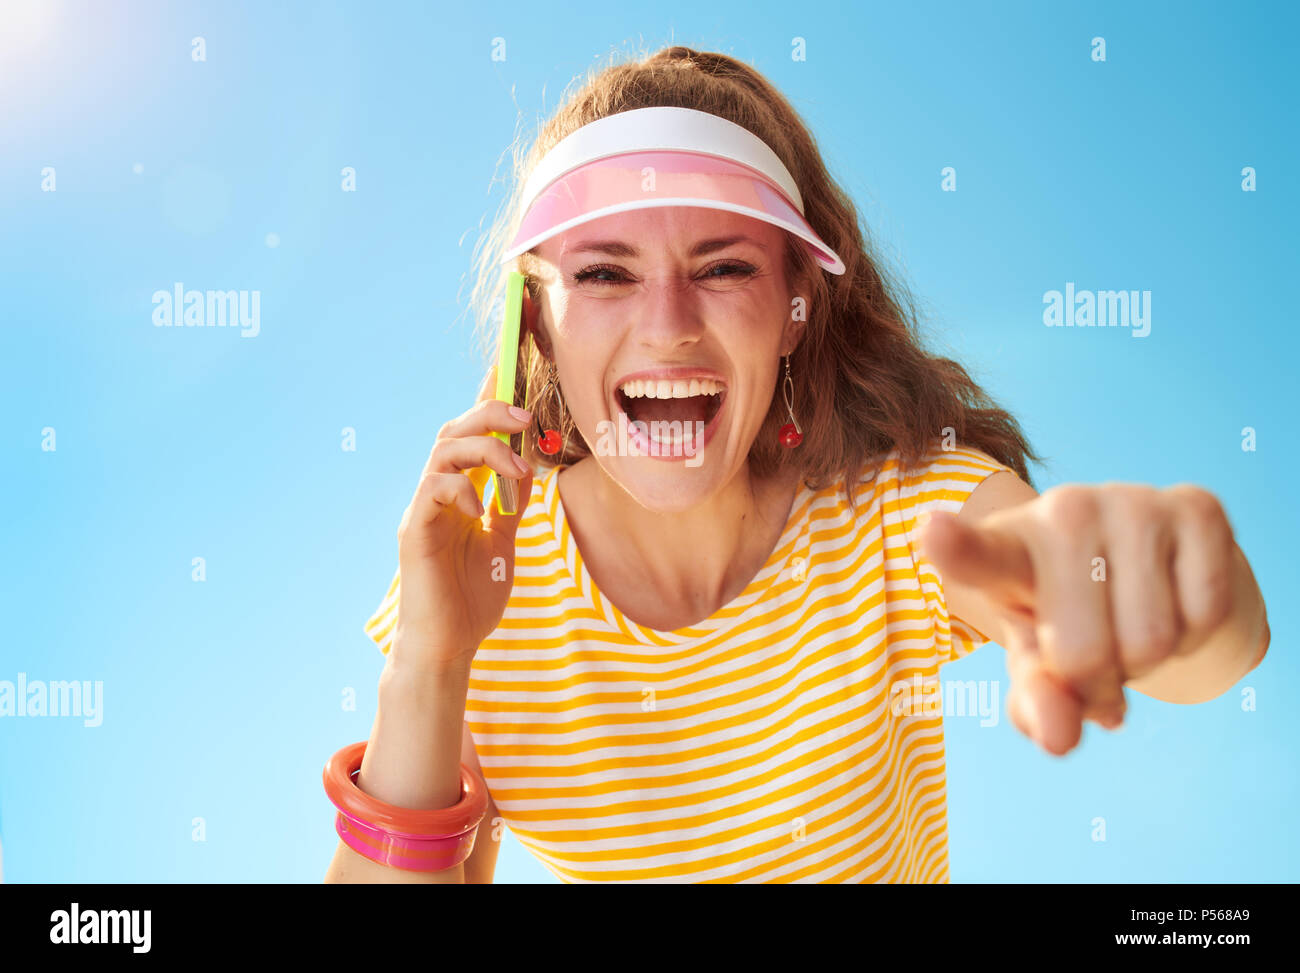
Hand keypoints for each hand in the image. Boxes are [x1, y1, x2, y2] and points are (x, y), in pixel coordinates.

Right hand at [390, 365, 533, 675]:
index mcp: (459, 490)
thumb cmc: (471, 598)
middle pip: (454, 428)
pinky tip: (485, 510)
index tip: (508, 361)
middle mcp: (437, 492)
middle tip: (527, 418)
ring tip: (518, 468)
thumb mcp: (502, 542)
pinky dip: (463, 490)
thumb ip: (510, 504)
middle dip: (490, 412)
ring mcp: (423, 509)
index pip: (471, 432)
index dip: (487, 394)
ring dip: (485, 448)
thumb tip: (529, 465)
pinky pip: (434, 490)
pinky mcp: (416, 530)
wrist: (447, 646)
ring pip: (443, 450)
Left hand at [918, 483, 1240, 754]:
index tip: (931, 532)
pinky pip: (1205, 613)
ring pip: (1151, 640)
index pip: (976, 555)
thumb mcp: (1041, 661)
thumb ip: (1037, 702)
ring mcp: (1129, 501)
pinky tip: (1175, 603)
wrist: (1150, 565)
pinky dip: (1195, 636)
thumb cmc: (1072, 616)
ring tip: (1131, 628)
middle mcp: (1062, 512)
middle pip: (1084, 654)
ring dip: (1149, 663)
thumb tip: (1057, 737)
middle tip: (1098, 658)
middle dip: (1100, 684)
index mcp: (1007, 549)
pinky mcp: (1196, 506)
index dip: (954, 548)